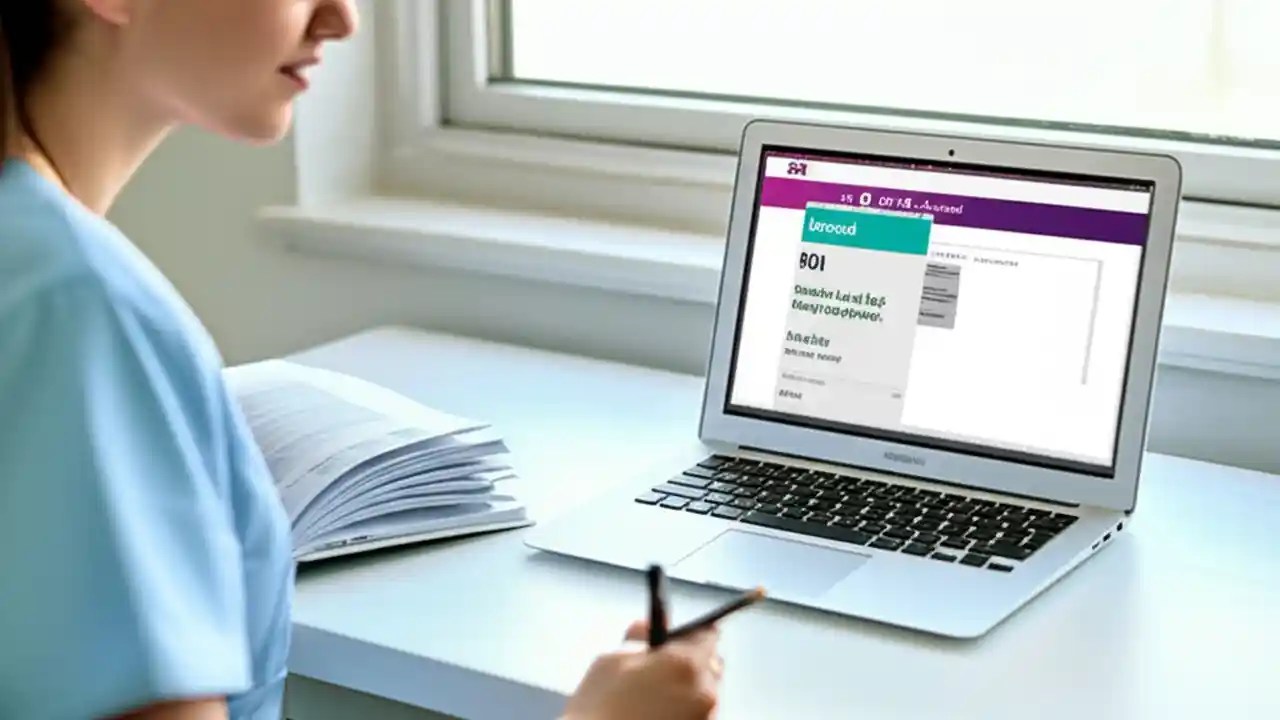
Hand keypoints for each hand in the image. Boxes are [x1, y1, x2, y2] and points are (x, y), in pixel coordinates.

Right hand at [562, 619, 722, 719]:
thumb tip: (646, 626)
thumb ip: (637, 639)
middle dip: (690, 663)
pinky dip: (684, 712)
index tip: (680, 636)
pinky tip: (657, 715)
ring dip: (688, 691)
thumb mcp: (609, 662)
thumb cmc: (600, 711)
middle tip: (662, 669)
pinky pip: (698, 717)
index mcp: (686, 664)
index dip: (691, 632)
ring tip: (655, 698)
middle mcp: (705, 693)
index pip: (707, 634)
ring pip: (705, 695)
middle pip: (710, 666)